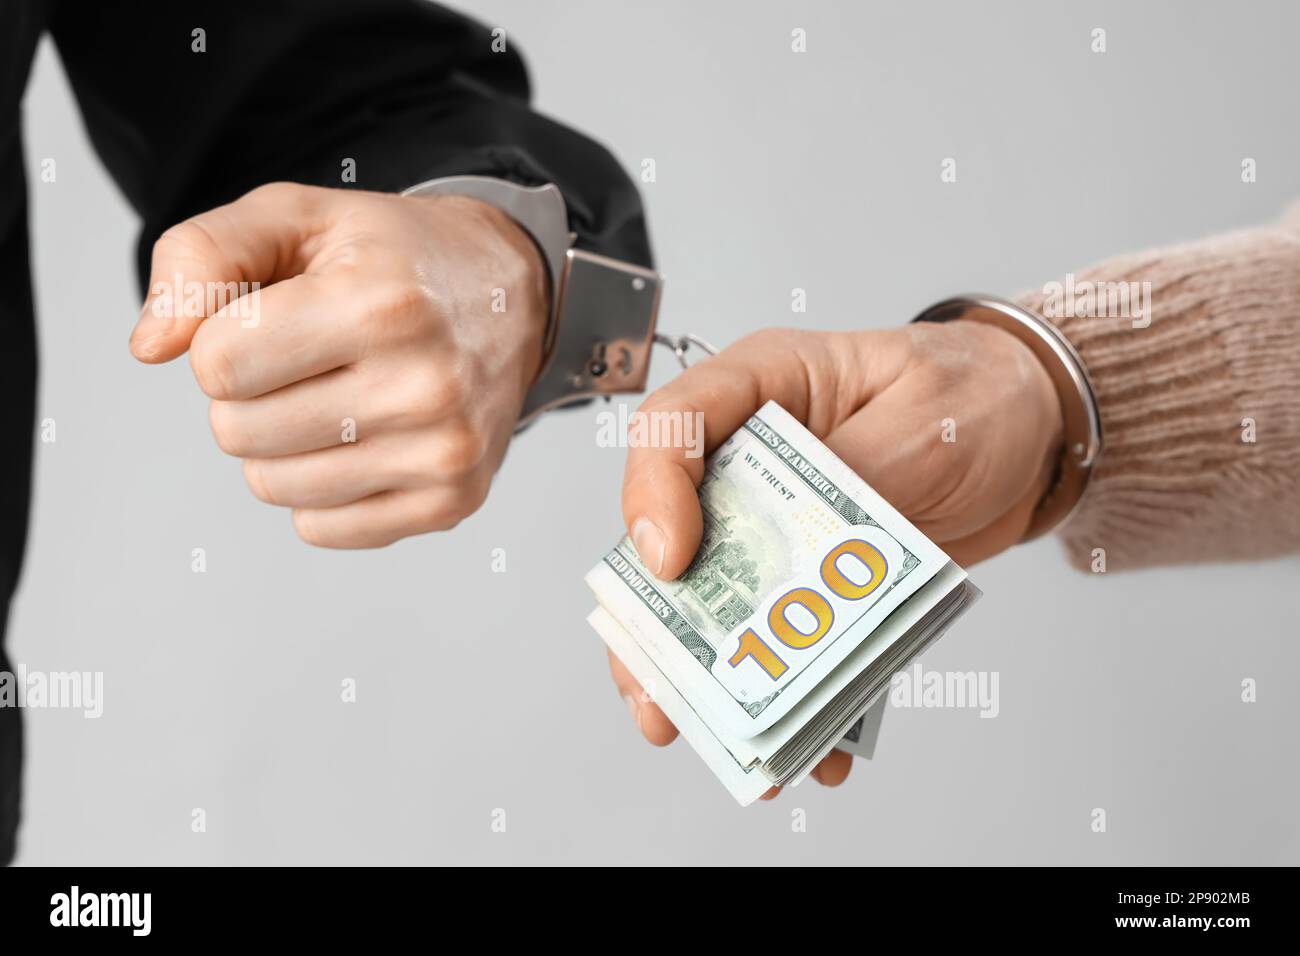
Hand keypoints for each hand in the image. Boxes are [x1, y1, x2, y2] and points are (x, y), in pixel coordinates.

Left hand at [129, 183, 547, 546]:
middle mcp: (425, 385)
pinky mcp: (453, 501)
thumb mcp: (298, 217)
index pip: (217, 364)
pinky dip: (321, 489)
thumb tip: (152, 347)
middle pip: (237, 432)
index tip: (275, 316)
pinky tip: (365, 439)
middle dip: (248, 393)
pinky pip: (321, 527)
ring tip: (337, 396)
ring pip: (273, 486)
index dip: (224, 338)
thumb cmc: (395, 257)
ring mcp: (444, 452)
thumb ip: (202, 256)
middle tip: (308, 358)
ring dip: (280, 443)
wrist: (514, 299)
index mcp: (382, 303)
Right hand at [608, 322, 1064, 793]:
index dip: (651, 493)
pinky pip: (795, 645)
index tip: (670, 563)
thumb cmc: (977, 394)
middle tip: (660, 696)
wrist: (1033, 435)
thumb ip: (860, 470)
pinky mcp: (815, 579)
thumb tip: (805, 541)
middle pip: (671, 537)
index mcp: (763, 387)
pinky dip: (806, 700)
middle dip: (658, 625)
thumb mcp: (930, 416)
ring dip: (717, 681)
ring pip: (721, 607)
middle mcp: (752, 457)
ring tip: (728, 742)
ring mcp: (778, 525)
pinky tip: (822, 748)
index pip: (673, 424)